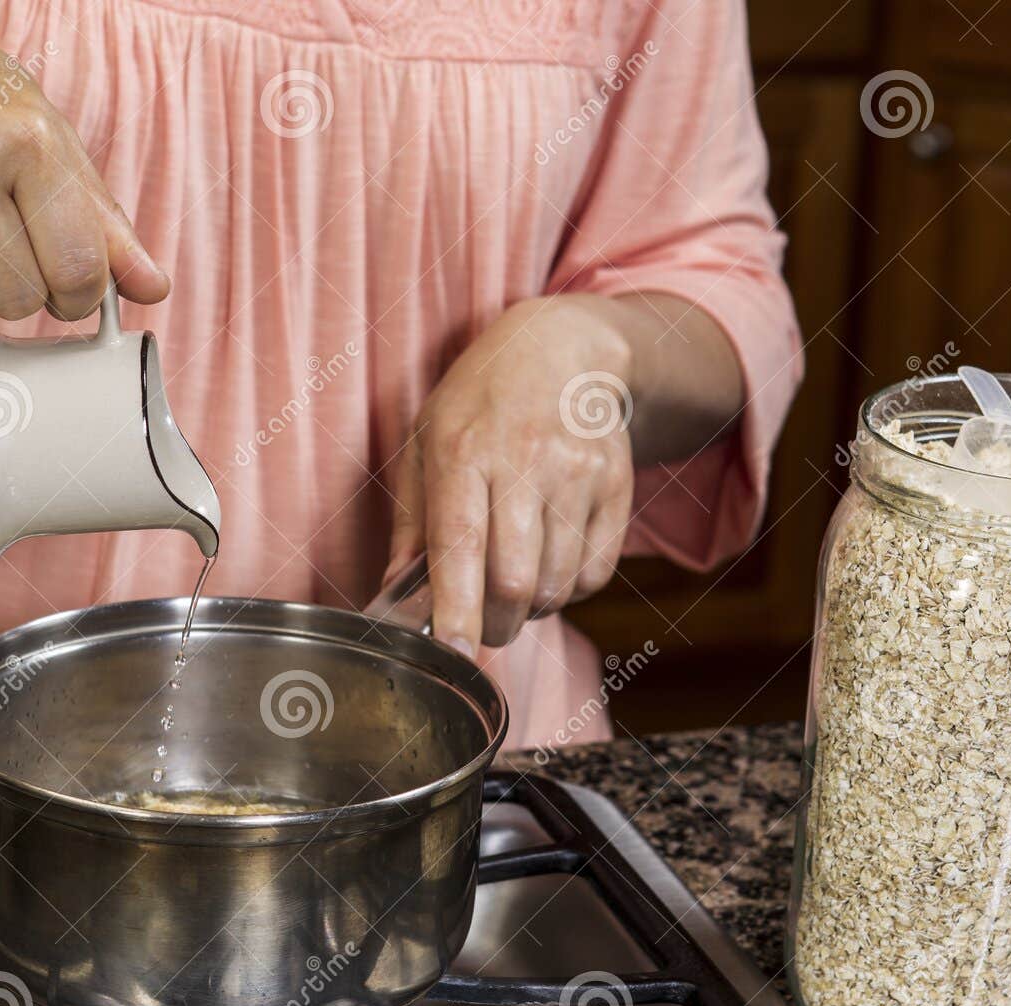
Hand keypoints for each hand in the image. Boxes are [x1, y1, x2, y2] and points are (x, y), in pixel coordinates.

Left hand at [386, 296, 636, 654]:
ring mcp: (577, 474)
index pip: (460, 543)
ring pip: (556, 585)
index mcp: (462, 451)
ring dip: (531, 609)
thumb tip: (394, 591)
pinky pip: (595, 574)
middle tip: (482, 625)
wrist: (561, 349)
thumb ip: (409, 520)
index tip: (453, 650)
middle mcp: (524, 462)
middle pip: (515, 580)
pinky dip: (569, 591)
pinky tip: (550, 567)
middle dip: (495, 624)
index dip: (457, 606)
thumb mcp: (424, 440)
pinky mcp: (615, 486)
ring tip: (515, 584)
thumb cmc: (478, 401)